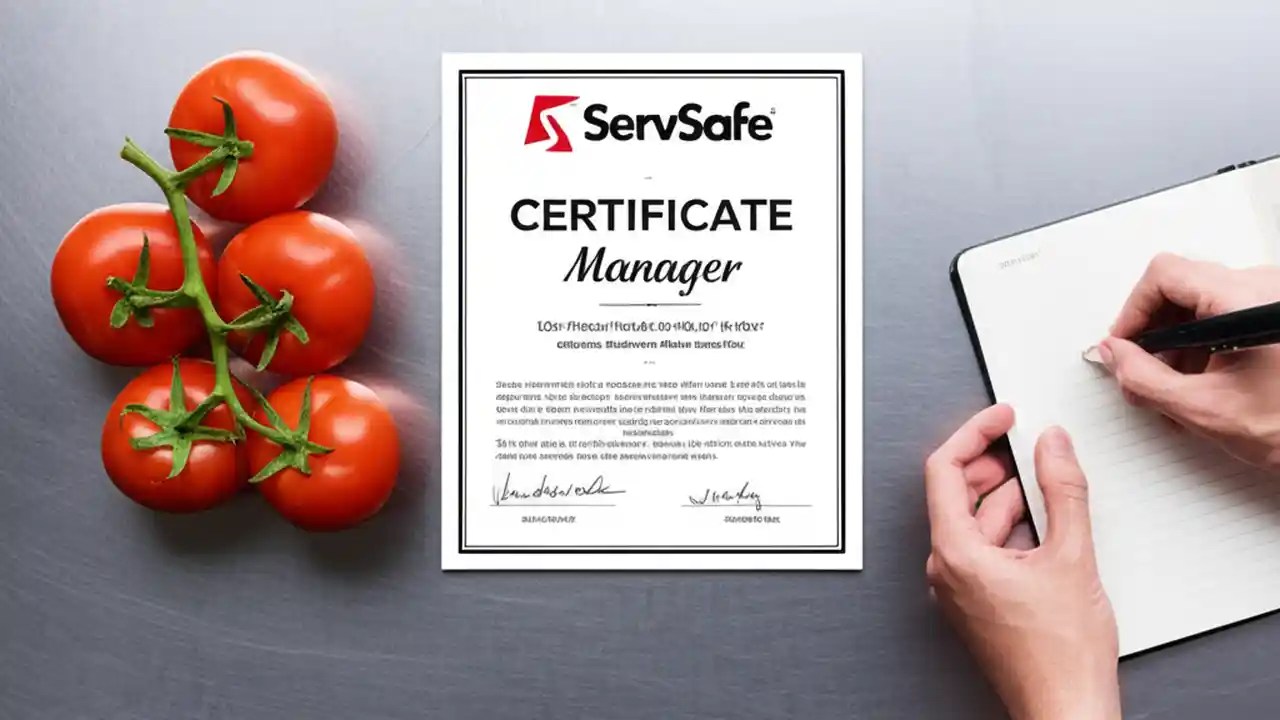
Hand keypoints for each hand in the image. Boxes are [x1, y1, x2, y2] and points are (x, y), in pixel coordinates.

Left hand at [925, 405, 1119, 719]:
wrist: (1064, 708)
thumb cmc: (1061, 655)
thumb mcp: (1072, 556)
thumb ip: (1063, 490)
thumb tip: (1054, 446)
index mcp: (955, 553)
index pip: (945, 471)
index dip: (974, 434)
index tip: (1001, 416)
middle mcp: (947, 570)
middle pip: (955, 494)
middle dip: (990, 462)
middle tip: (1022, 442)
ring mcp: (959, 588)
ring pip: (972, 522)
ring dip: (1004, 496)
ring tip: (1043, 482)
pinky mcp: (976, 601)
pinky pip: (982, 549)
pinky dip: (1008, 527)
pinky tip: (1041, 523)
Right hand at [1099, 254, 1279, 468]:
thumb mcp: (1204, 409)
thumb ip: (1144, 379)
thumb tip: (1115, 355)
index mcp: (1246, 301)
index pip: (1165, 274)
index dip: (1133, 309)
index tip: (1125, 342)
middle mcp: (1265, 288)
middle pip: (1182, 285)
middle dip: (1154, 331)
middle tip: (1143, 367)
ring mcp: (1274, 298)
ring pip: (1201, 301)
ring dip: (1178, 341)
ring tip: (1177, 384)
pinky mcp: (1277, 315)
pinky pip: (1226, 311)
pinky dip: (1204, 342)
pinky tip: (1204, 378)